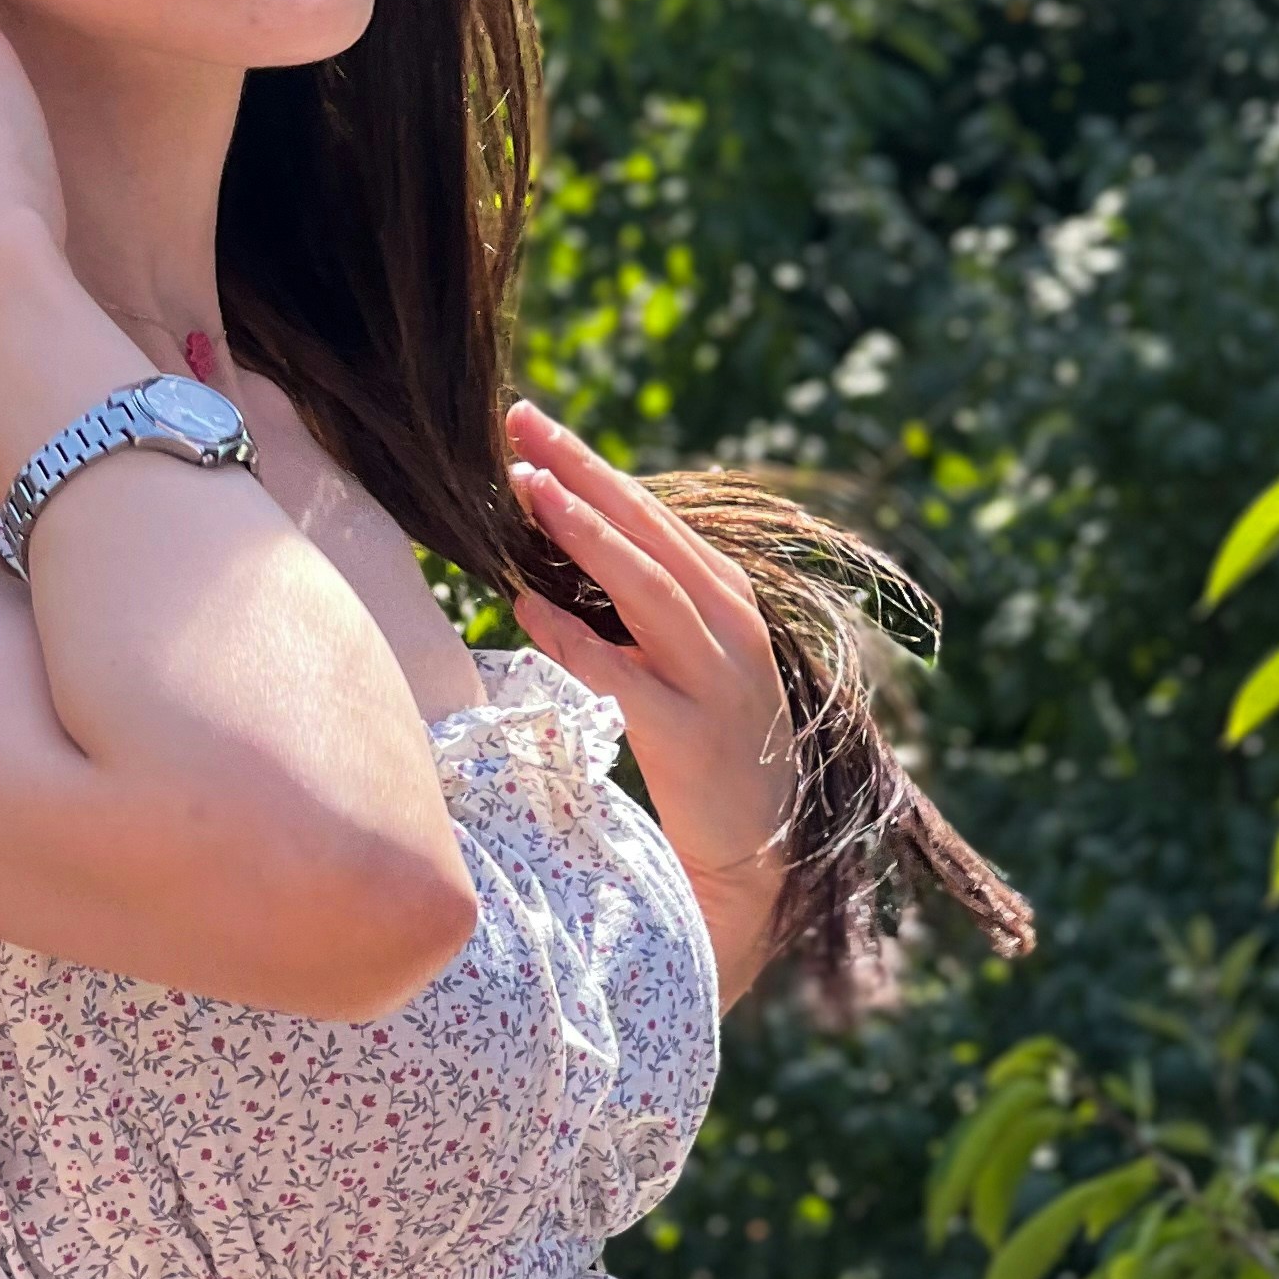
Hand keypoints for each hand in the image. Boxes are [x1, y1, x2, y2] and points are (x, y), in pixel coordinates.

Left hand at [504, 400, 792, 1003]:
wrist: (757, 856)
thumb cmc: (708, 750)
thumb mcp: (685, 660)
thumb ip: (639, 607)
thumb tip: (554, 550)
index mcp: (729, 598)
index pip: (653, 513)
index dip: (592, 465)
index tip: (532, 422)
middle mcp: (731, 628)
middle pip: (649, 532)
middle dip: (582, 473)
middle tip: (520, 423)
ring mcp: (716, 680)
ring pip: (646, 588)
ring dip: (584, 535)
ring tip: (529, 489)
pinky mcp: (689, 736)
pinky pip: (621, 673)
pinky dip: (573, 636)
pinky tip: (525, 605)